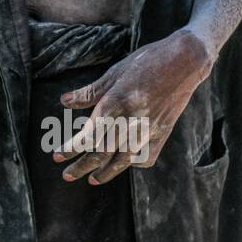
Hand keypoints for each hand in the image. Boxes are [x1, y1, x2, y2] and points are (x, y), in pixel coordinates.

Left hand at [56, 30, 212, 184]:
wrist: (185, 61)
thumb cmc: (147, 62)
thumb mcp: (114, 73)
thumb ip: (90, 92)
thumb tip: (64, 101)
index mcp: (115, 104)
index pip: (89, 136)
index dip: (71, 149)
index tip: (57, 156)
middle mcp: (131, 121)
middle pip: (103, 153)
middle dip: (82, 166)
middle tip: (67, 175)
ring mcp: (149, 130)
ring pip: (124, 160)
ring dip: (106, 172)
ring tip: (92, 179)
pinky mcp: (163, 133)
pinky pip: (147, 156)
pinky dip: (135, 163)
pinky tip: (125, 164)